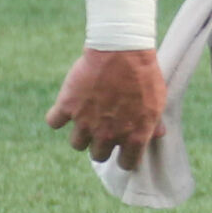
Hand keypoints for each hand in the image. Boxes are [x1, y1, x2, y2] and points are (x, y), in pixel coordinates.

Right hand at [47, 47, 166, 169]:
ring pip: (77, 143)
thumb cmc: (144, 74)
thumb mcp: (158, 100)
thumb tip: (158, 135)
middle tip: (103, 127)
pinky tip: (67, 106)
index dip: (124, 157)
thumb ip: (154, 122)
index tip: (122, 149)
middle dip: (101, 144)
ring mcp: (86, 122)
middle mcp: (108, 134)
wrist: (123, 49)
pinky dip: (57, 115)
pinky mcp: (67, 106)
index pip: (126, 164)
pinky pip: (53, 121)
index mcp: (133, 136)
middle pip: (98, 155)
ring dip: (81, 132)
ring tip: (87, 116)